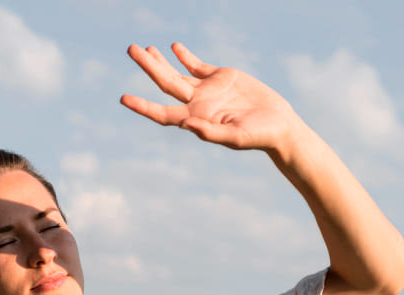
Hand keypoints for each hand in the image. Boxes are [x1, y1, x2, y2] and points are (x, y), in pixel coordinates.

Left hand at [120, 43, 302, 152]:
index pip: (162, 113)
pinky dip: (185, 56)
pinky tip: (174, 47)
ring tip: (143, 48)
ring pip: (177, 72)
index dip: (143, 107)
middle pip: (165, 83)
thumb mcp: (234, 137)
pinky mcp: (221, 78)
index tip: (124, 99)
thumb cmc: (258, 137)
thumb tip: (185, 124)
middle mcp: (197, 104)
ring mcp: (208, 90)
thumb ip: (210, 132)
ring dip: (160, 61)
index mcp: (196, 119)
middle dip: (148, 66)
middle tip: (131, 49)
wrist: (279, 125)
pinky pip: (197, 65)